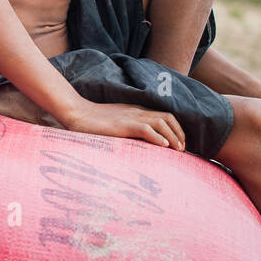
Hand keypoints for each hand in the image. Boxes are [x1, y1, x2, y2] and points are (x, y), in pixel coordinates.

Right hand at [63, 99, 185, 150]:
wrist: (77, 113)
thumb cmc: (92, 122)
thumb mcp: (114, 124)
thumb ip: (126, 129)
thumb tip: (136, 143)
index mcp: (136, 111)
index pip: (163, 116)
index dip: (175, 129)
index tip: (178, 143)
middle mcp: (137, 111)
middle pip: (168, 117)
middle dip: (179, 133)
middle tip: (183, 149)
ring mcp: (131, 116)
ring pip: (161, 122)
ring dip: (173, 136)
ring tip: (178, 149)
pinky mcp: (124, 124)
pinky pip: (146, 128)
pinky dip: (158, 137)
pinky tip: (164, 146)